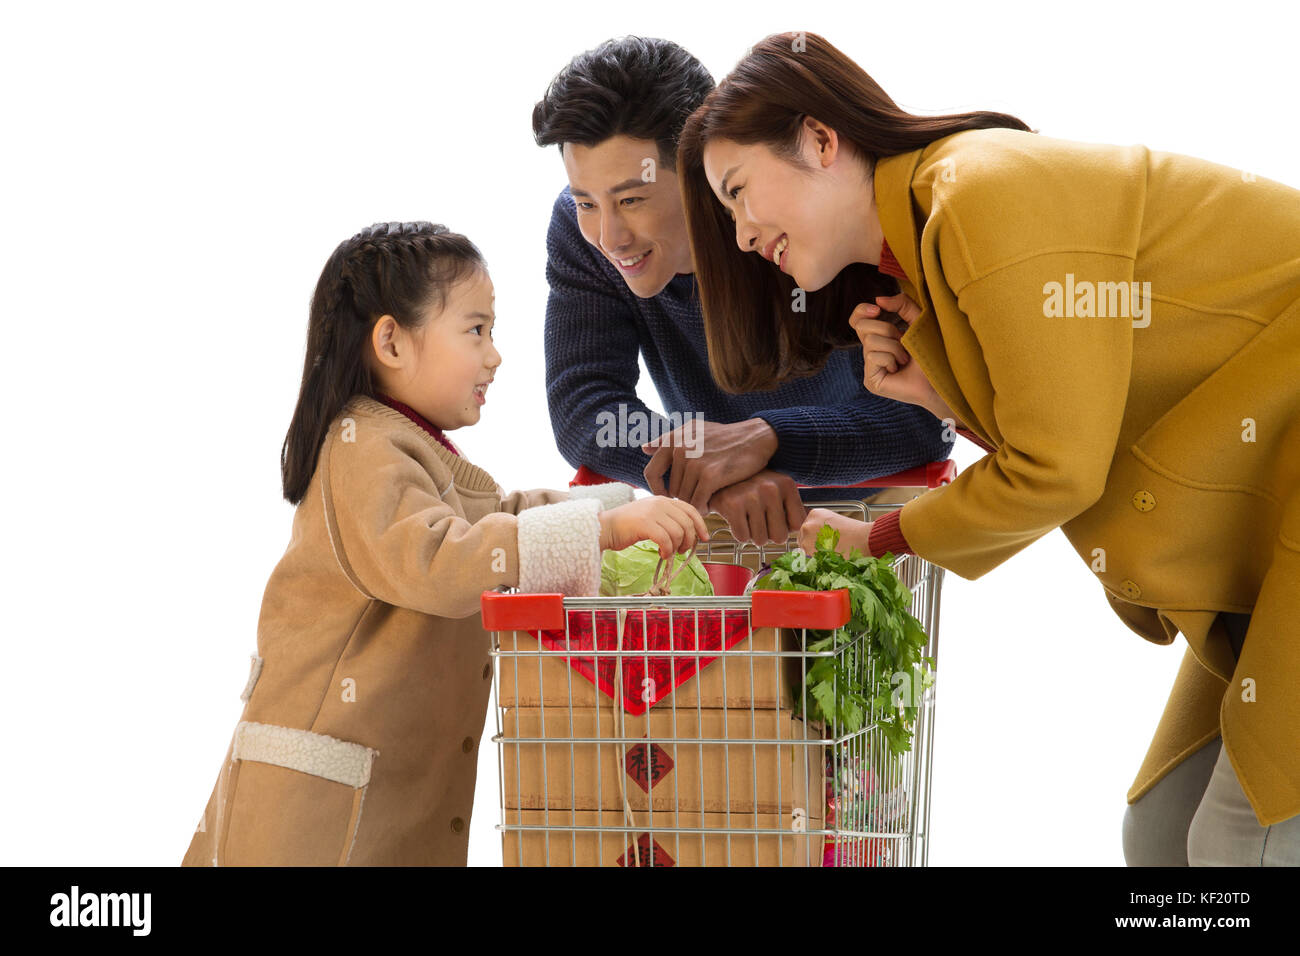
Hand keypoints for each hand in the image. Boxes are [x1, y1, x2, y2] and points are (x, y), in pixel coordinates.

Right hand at [598, 495, 709, 560]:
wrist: (604, 527)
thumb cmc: (626, 526)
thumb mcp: (651, 517)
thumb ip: (668, 520)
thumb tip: (687, 534)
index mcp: (663, 500)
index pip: (690, 510)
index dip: (700, 525)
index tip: (704, 538)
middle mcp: (659, 503)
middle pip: (687, 523)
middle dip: (688, 540)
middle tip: (681, 550)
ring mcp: (652, 512)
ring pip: (678, 532)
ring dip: (676, 547)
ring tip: (668, 552)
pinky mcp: (645, 523)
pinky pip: (666, 540)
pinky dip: (667, 550)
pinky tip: (661, 554)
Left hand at [642, 418, 776, 516]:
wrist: (755, 438)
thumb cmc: (724, 436)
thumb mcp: (694, 430)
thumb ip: (668, 439)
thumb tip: (644, 447)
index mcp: (674, 440)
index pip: (651, 472)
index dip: (655, 488)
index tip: (665, 495)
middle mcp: (681, 450)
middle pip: (671, 489)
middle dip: (682, 496)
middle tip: (697, 496)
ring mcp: (695, 463)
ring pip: (684, 497)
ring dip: (694, 502)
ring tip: (706, 498)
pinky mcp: (710, 476)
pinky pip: (698, 502)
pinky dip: (703, 507)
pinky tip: (710, 504)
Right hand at [706, 469, 807, 545]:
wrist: (717, 478)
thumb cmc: (751, 487)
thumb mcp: (776, 490)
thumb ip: (793, 508)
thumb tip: (813, 527)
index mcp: (786, 484)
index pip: (797, 526)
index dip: (785, 527)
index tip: (775, 517)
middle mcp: (771, 488)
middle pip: (779, 537)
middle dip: (767, 533)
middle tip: (757, 517)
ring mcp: (751, 495)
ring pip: (760, 540)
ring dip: (752, 533)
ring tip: (746, 515)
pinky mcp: (732, 505)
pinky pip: (743, 537)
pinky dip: (739, 532)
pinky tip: (736, 517)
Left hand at [797, 508, 873, 558]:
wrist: (863, 539)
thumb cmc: (854, 532)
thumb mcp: (835, 521)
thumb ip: (822, 526)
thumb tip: (816, 537)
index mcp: (814, 514)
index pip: (807, 528)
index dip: (815, 537)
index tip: (823, 541)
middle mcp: (808, 523)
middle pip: (803, 538)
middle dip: (812, 545)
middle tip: (827, 549)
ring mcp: (806, 537)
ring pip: (804, 549)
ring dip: (813, 553)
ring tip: (829, 553)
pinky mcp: (808, 550)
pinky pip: (807, 558)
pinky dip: (815, 560)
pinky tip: (828, 558)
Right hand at [849, 292, 943, 410]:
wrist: (940, 378)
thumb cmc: (932, 351)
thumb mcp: (918, 320)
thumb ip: (902, 305)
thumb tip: (878, 300)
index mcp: (879, 337)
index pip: (857, 319)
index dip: (861, 311)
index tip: (878, 309)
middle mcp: (871, 351)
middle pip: (861, 326)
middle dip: (886, 329)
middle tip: (902, 341)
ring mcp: (869, 367)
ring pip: (870, 341)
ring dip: (894, 347)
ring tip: (905, 358)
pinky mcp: (871, 381)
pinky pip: (872, 357)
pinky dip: (890, 358)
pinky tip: (898, 369)